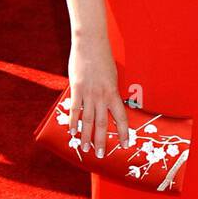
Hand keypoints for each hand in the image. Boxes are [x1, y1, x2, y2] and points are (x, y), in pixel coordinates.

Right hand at [67, 34, 129, 156]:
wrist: (90, 44)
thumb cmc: (103, 58)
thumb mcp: (112, 76)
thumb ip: (110, 91)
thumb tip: (110, 104)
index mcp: (113, 93)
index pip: (121, 117)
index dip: (124, 132)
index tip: (125, 144)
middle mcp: (102, 96)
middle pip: (103, 124)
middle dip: (102, 141)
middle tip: (101, 155)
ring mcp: (88, 94)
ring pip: (88, 120)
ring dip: (87, 136)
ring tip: (86, 148)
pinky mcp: (76, 89)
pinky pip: (74, 109)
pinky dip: (73, 122)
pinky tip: (72, 132)